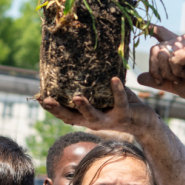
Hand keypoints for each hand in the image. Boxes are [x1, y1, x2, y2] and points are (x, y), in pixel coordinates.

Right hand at [39, 77, 156, 136]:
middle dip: (59, 110)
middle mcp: (95, 122)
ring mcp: (110, 121)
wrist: (145, 121)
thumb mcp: (103, 95)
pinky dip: (116, 91)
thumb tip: (78, 61)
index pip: (66, 114)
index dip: (52, 109)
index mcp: (87, 117)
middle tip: (47, 100)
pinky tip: (114, 79)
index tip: (39, 98)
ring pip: (94, 117)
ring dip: (84, 108)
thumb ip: (92, 86)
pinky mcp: (124, 117)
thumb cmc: (120, 104)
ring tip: (76, 97)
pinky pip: (120, 103)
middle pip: (73, 119)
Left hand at [136, 26, 184, 106]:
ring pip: (161, 54)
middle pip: (154, 49)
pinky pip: (172, 58)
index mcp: (177, 47)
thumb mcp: (172, 84)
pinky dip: (176, 71)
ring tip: (182, 77)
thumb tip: (139, 77)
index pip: (160, 31)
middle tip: (170, 79)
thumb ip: (157, 80)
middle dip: (156, 70)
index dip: (147, 25)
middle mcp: (181, 41)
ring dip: (168, 72)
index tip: (136, 20)